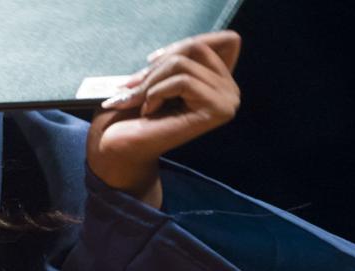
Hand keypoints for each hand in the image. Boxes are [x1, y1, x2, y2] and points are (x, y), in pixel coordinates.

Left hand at [88, 31, 243, 203]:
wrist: (122, 145)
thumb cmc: (137, 111)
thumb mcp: (162, 73)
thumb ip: (184, 55)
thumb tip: (199, 41)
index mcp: (221, 81)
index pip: (213, 41)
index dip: (179, 45)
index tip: (151, 62)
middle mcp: (232, 91)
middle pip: (196, 47)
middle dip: (159, 64)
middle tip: (135, 86)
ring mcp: (228, 102)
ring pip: (184, 63)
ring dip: (153, 81)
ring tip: (141, 101)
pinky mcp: (217, 111)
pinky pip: (183, 81)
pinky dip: (157, 92)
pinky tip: (149, 111)